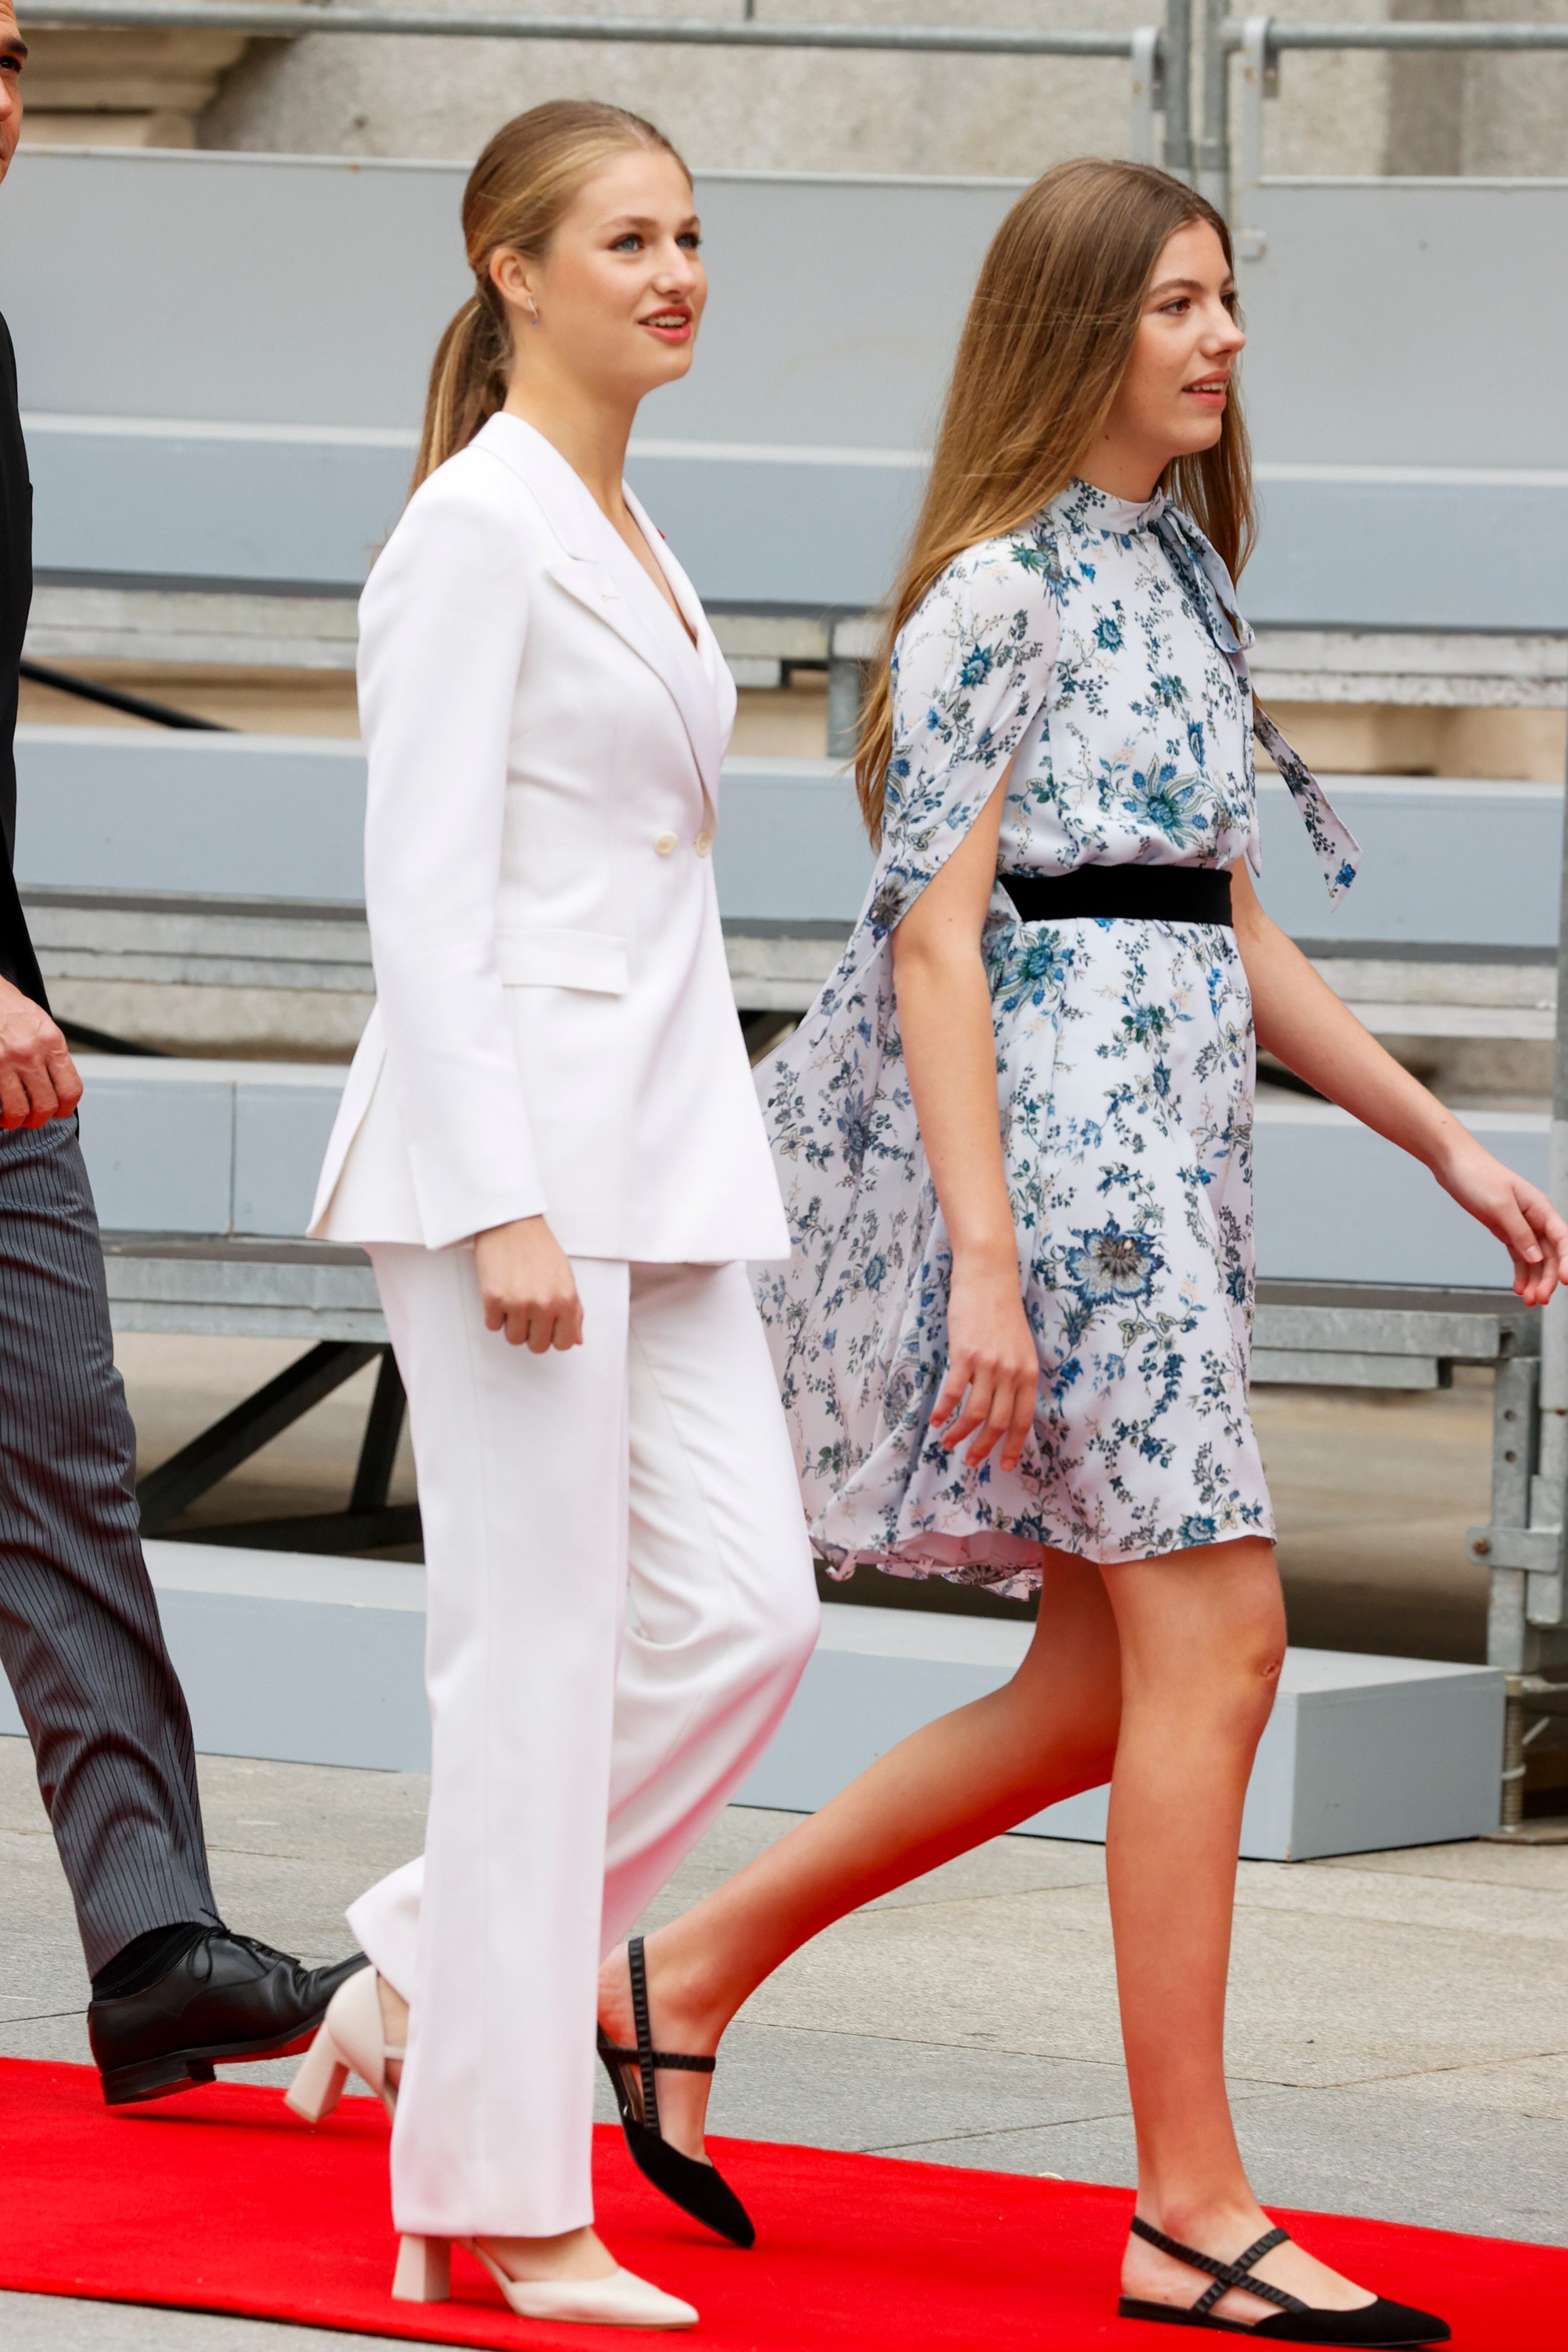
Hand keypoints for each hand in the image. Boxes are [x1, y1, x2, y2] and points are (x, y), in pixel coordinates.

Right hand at [0, 978, 80, 1129]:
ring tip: (10, 1119)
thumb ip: (51, 1054)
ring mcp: (6, 1060)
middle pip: (46, 1105)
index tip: (58, 1112)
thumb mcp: (42, 1026)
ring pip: (19, 1109)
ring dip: (16, 1121)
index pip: (71, 1089)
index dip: (65, 1108)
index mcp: (52, 1043)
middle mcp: (31, 1053)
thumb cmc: (9, 1008)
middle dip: (40, 1119)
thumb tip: (57, 1085)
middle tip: (32, 1120)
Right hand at [474, 1215, 583, 1351]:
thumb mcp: (566, 1278)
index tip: (548, 1327)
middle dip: (532, 1333)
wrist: (512, 1223)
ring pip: (513, 1339)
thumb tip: (576, 1339)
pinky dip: (494, 1314)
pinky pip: (492, 1325)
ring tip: (514, 1301)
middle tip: (529, 1313)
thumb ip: (574, 1312)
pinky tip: (501, 1294)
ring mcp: (518, 1303)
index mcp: (566, 1300)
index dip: (554, 1336)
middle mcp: (544, 1305)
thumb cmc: (539, 1248)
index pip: (564, 1343)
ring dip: (512, 1324)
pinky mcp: (493, 1299)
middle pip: (537, 1346)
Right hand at [933, 1250, 1037, 1471]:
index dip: (1013, 1446)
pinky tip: (935, 1420)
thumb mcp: (1019, 1346)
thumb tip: (1003, 1406)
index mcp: (1029, 1372)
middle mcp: (1012, 1372)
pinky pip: (954, 1393)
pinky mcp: (965, 1355)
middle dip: (984, 1448)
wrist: (988, 1277)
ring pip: (975, 1414)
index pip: (1023, 1420)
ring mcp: (989, 1364)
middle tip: (971, 1461)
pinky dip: (943, 1411)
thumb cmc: (1001, 1311)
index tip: (1004, 1465)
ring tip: (948, 1444)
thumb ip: (1015, 1376)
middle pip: (998, 1423)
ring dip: (960, 1434)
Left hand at [1433, 1134, 1567, 1306]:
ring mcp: (1521, 1226)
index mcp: (1540, 1208)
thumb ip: (1519, 1232)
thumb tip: (1537, 1257)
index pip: (1562, 1239)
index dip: (1567, 1260)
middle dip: (1548, 1278)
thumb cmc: (1478, 1176)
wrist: (1454, 1165)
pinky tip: (1519, 1287)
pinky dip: (1521, 1272)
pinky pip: (1519, 1256)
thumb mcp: (1499, 1205)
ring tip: (1530, 1300)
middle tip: (1540, 1299)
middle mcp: (1535, 1218)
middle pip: (1550, 1254)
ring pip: (1535, 1259)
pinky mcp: (1506, 1230)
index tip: (1567, 1280)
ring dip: (1535, 1279)